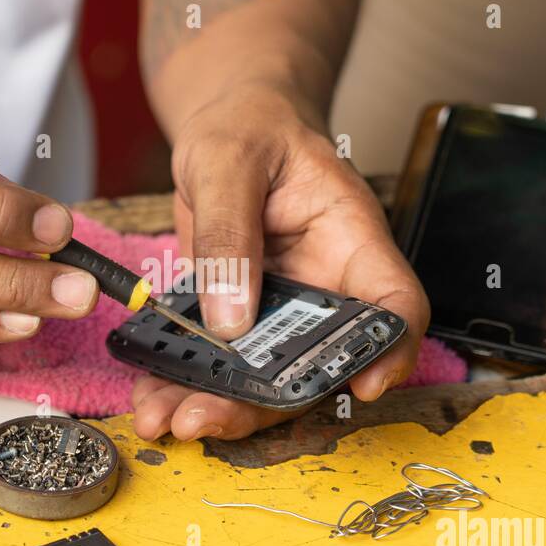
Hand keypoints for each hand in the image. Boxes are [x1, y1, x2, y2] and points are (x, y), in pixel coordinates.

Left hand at [132, 83, 428, 440]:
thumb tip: (230, 317)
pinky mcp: (240, 318)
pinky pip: (221, 362)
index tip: (361, 386)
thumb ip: (230, 233)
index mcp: (351, 240)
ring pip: (264, 377)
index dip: (389, 352)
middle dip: (263, 404)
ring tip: (161, 419)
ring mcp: (283, 310)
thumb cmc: (249, 125)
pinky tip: (150, 396)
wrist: (228, 125)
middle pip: (316, 365)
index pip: (395, 306)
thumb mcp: (229, 159)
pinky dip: (185, 383)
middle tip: (202, 420)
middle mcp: (324, 287)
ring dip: (215, 406)